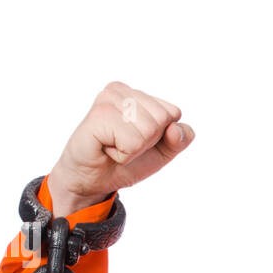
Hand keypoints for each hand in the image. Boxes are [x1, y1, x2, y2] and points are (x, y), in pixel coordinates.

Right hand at [45, 81, 194, 215]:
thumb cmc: (124, 162)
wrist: (93, 181)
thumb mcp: (162, 152)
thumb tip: (175, 129)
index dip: (160, 137)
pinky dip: (124, 155)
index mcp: (137, 94)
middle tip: (122, 145)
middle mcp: (121, 91)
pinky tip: (105, 148)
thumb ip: (179, 140)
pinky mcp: (99, 115)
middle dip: (147, 143)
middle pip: (163, 119)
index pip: (173, 112)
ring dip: (133, 150)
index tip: (136, 141)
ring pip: (149, 130)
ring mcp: (108, 99)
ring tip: (113, 146)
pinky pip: (133, 141)